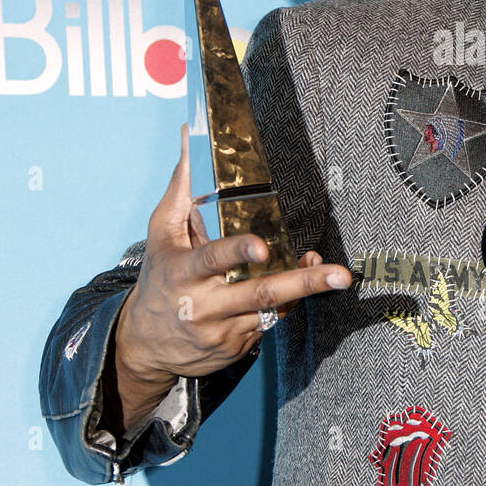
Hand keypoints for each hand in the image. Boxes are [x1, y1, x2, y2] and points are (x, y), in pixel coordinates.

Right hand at [114, 126, 350, 397]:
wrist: (145, 346)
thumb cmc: (159, 279)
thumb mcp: (161, 235)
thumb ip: (180, 189)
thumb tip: (187, 137)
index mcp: (183, 272)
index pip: (212, 259)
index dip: (237, 252)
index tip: (262, 247)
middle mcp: (203, 304)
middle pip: (259, 292)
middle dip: (303, 282)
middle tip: (340, 274)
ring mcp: (221, 330)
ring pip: (272, 309)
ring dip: (304, 290)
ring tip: (332, 275)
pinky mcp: (236, 347)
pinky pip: (270, 323)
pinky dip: (286, 306)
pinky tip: (298, 290)